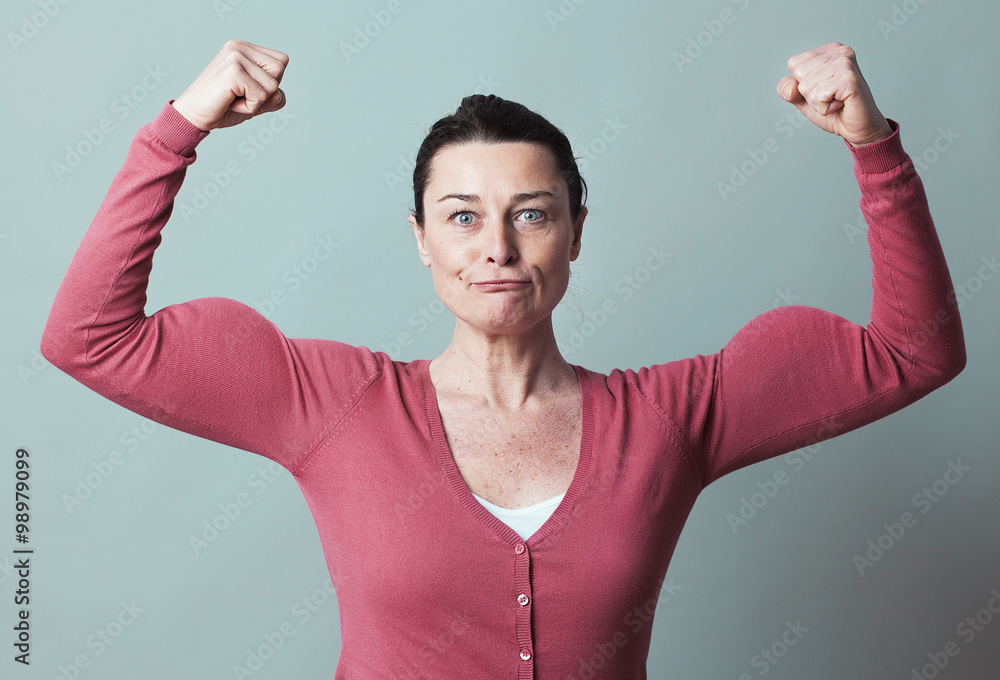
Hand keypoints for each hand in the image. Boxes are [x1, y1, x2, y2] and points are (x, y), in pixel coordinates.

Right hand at [171, 40, 288, 131]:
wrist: (193, 116)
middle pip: (280, 70)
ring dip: (256, 101)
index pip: (281, 61)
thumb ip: (273, 97)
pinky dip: (249, 107)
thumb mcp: (255, 101)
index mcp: (244, 48)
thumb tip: (279, 95)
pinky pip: (261, 96)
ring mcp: (235, 56)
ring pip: (272, 85)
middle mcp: (239, 47)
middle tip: (239, 94)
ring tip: (233, 98)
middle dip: (265, 91)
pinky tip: (230, 102)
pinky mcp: (233, 71)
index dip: (269, 82)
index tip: (245, 88)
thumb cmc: (222, 107)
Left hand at [777, 42, 891, 146]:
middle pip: (799, 74)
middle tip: (831, 97)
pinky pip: (818, 96)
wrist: (858, 128)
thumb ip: (789, 91)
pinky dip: (825, 108)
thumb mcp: (804, 100)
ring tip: (837, 100)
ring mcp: (845, 62)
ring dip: (818, 102)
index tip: (824, 89)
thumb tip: (789, 85)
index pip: (794, 64)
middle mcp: (839, 51)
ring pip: (806, 86)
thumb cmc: (834, 112)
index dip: (803, 85)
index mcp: (828, 51)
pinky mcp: (848, 78)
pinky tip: (841, 104)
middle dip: (810, 94)